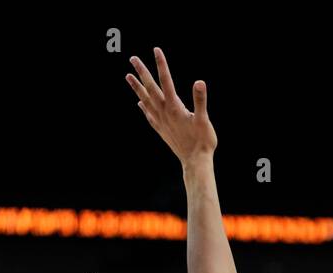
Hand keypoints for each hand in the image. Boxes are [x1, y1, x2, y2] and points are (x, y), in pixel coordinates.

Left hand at [127, 48, 215, 165]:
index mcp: (174, 107)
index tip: (156, 50)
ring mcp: (161, 121)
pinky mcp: (161, 130)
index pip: (166, 81)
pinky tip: (139, 103)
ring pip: (145, 100)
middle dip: (142, 72)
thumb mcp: (204, 119)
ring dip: (137, 87)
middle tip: (133, 59)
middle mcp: (164, 112)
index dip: (161, 65)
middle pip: (150, 88)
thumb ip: (200, 100)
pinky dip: (143, 107)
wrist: (195, 162)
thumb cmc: (203, 141)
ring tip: (128, 76)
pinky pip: (149, 115)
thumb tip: (199, 82)